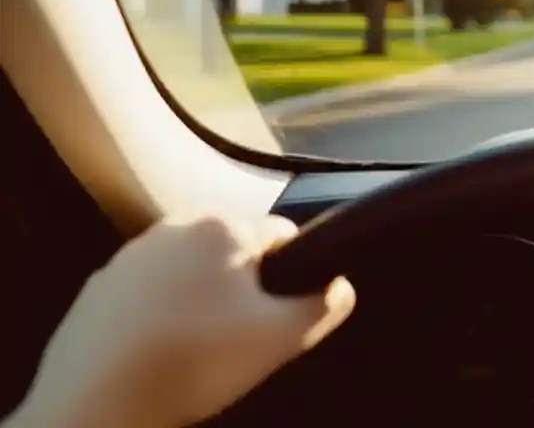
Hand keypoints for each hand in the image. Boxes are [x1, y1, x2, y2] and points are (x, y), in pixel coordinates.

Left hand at [7, 215, 354, 427]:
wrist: (95, 404)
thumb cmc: (194, 362)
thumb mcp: (282, 339)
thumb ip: (325, 305)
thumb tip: (341, 288)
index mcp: (224, 225)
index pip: (285, 237)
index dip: (293, 279)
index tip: (278, 318)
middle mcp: (174, 226)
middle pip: (236, 257)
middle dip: (244, 291)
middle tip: (240, 340)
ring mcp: (129, 257)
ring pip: (191, 276)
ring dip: (202, 304)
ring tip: (198, 353)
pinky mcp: (98, 289)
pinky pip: (149, 297)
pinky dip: (161, 319)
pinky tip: (161, 355)